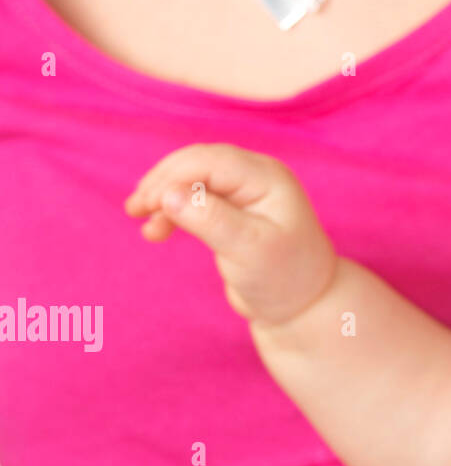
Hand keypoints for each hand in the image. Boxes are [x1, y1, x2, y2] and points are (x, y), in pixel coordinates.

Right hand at [124, 143, 337, 326]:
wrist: (301, 304)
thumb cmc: (283, 276)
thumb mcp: (248, 250)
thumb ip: (211, 220)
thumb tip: (168, 194)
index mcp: (267, 178)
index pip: (212, 160)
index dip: (174, 176)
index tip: (147, 205)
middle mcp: (257, 177)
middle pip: (199, 163)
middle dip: (164, 182)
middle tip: (134, 210)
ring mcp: (245, 193)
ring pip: (193, 179)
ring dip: (165, 195)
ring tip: (142, 223)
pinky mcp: (232, 211)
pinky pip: (195, 198)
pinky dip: (173, 210)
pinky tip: (156, 231)